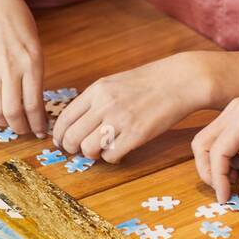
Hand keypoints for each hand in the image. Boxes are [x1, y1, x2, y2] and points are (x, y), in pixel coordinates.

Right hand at [0, 0, 47, 136]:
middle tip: (25, 130)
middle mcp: (10, 68)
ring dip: (4, 122)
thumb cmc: (19, 26)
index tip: (40, 131)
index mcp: (32, 63)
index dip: (37, 124)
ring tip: (10, 122)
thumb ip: (34, 75)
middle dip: (21, 128)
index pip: (34, 105)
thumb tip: (35, 107)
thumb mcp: (35, 48)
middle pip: (13, 112)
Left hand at [52, 52, 206, 162]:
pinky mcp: (137, 134)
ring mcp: (120, 120)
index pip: (65, 118)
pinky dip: (111, 157)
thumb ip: (95, 100)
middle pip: (72, 137)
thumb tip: (77, 122)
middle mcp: (104, 104)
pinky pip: (111, 156)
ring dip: (93, 154)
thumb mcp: (114, 82)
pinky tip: (119, 150)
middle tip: (80, 151)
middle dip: (73, 149)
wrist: (178, 80)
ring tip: (102, 150)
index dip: (59, 135)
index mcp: (96, 90)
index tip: (61, 143)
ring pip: (89, 149)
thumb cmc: (147, 82)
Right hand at [191, 87, 238, 203]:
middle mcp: (234, 109)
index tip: (225, 198)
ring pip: (210, 140)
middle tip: (224, 190)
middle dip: (209, 171)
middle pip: (203, 143)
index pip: (217, 151)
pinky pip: (222, 137)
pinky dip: (228, 155)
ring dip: (218, 163)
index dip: (217, 178)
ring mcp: (235, 110)